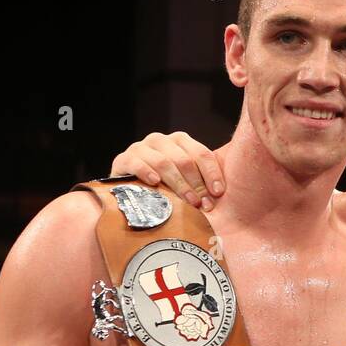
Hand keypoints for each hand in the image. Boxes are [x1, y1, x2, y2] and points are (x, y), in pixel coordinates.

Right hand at [109, 131, 225, 211]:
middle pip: (184, 160)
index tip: (218, 193)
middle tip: (204, 204)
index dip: (211, 173)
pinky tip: (156, 183)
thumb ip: (202, 180)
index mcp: (180, 141)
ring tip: (188, 202)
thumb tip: (221, 195)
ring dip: (178, 184)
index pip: (201, 153)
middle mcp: (161, 141)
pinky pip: (136, 163)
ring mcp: (141, 148)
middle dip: (196, 184)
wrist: (129, 189)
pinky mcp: (123, 159)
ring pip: (163, 162)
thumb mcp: (185, 181)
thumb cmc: (164, 186)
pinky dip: (147, 172)